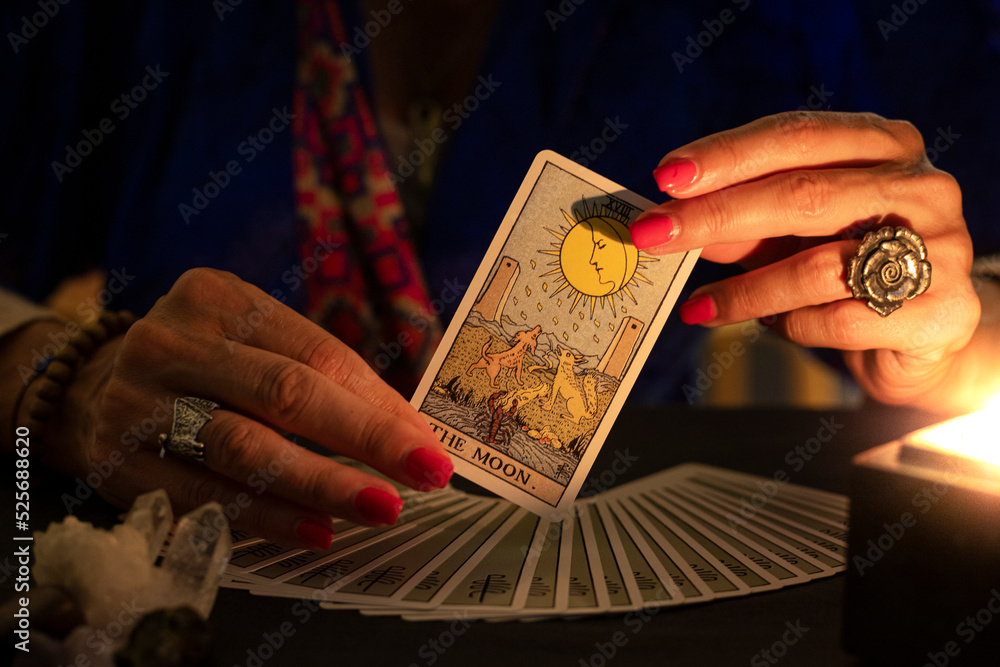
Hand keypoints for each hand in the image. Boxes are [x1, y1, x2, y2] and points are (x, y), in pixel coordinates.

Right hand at [47, 268, 452, 548]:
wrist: (93, 389)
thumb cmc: (205, 366)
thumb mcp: (255, 343)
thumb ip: (323, 376)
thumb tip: (409, 430)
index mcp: (218, 299)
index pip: (315, 352)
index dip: (377, 402)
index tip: (428, 442)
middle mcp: (172, 341)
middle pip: (283, 393)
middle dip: (364, 438)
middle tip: (423, 474)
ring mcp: (138, 401)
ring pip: (243, 448)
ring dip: (322, 483)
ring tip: (379, 507)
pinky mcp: (122, 462)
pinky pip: (207, 497)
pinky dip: (269, 517)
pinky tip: (318, 530)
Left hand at [630, 111, 979, 408]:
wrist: (924, 334)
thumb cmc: (848, 264)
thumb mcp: (792, 232)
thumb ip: (742, 221)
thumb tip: (671, 220)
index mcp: (887, 144)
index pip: (797, 135)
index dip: (727, 155)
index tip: (667, 176)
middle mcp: (922, 186)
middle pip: (801, 194)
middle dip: (715, 216)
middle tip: (654, 234)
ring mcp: (939, 249)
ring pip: (817, 265)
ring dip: (743, 289)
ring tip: (699, 304)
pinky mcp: (940, 313)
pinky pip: (839, 320)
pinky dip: (789, 324)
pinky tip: (767, 326)